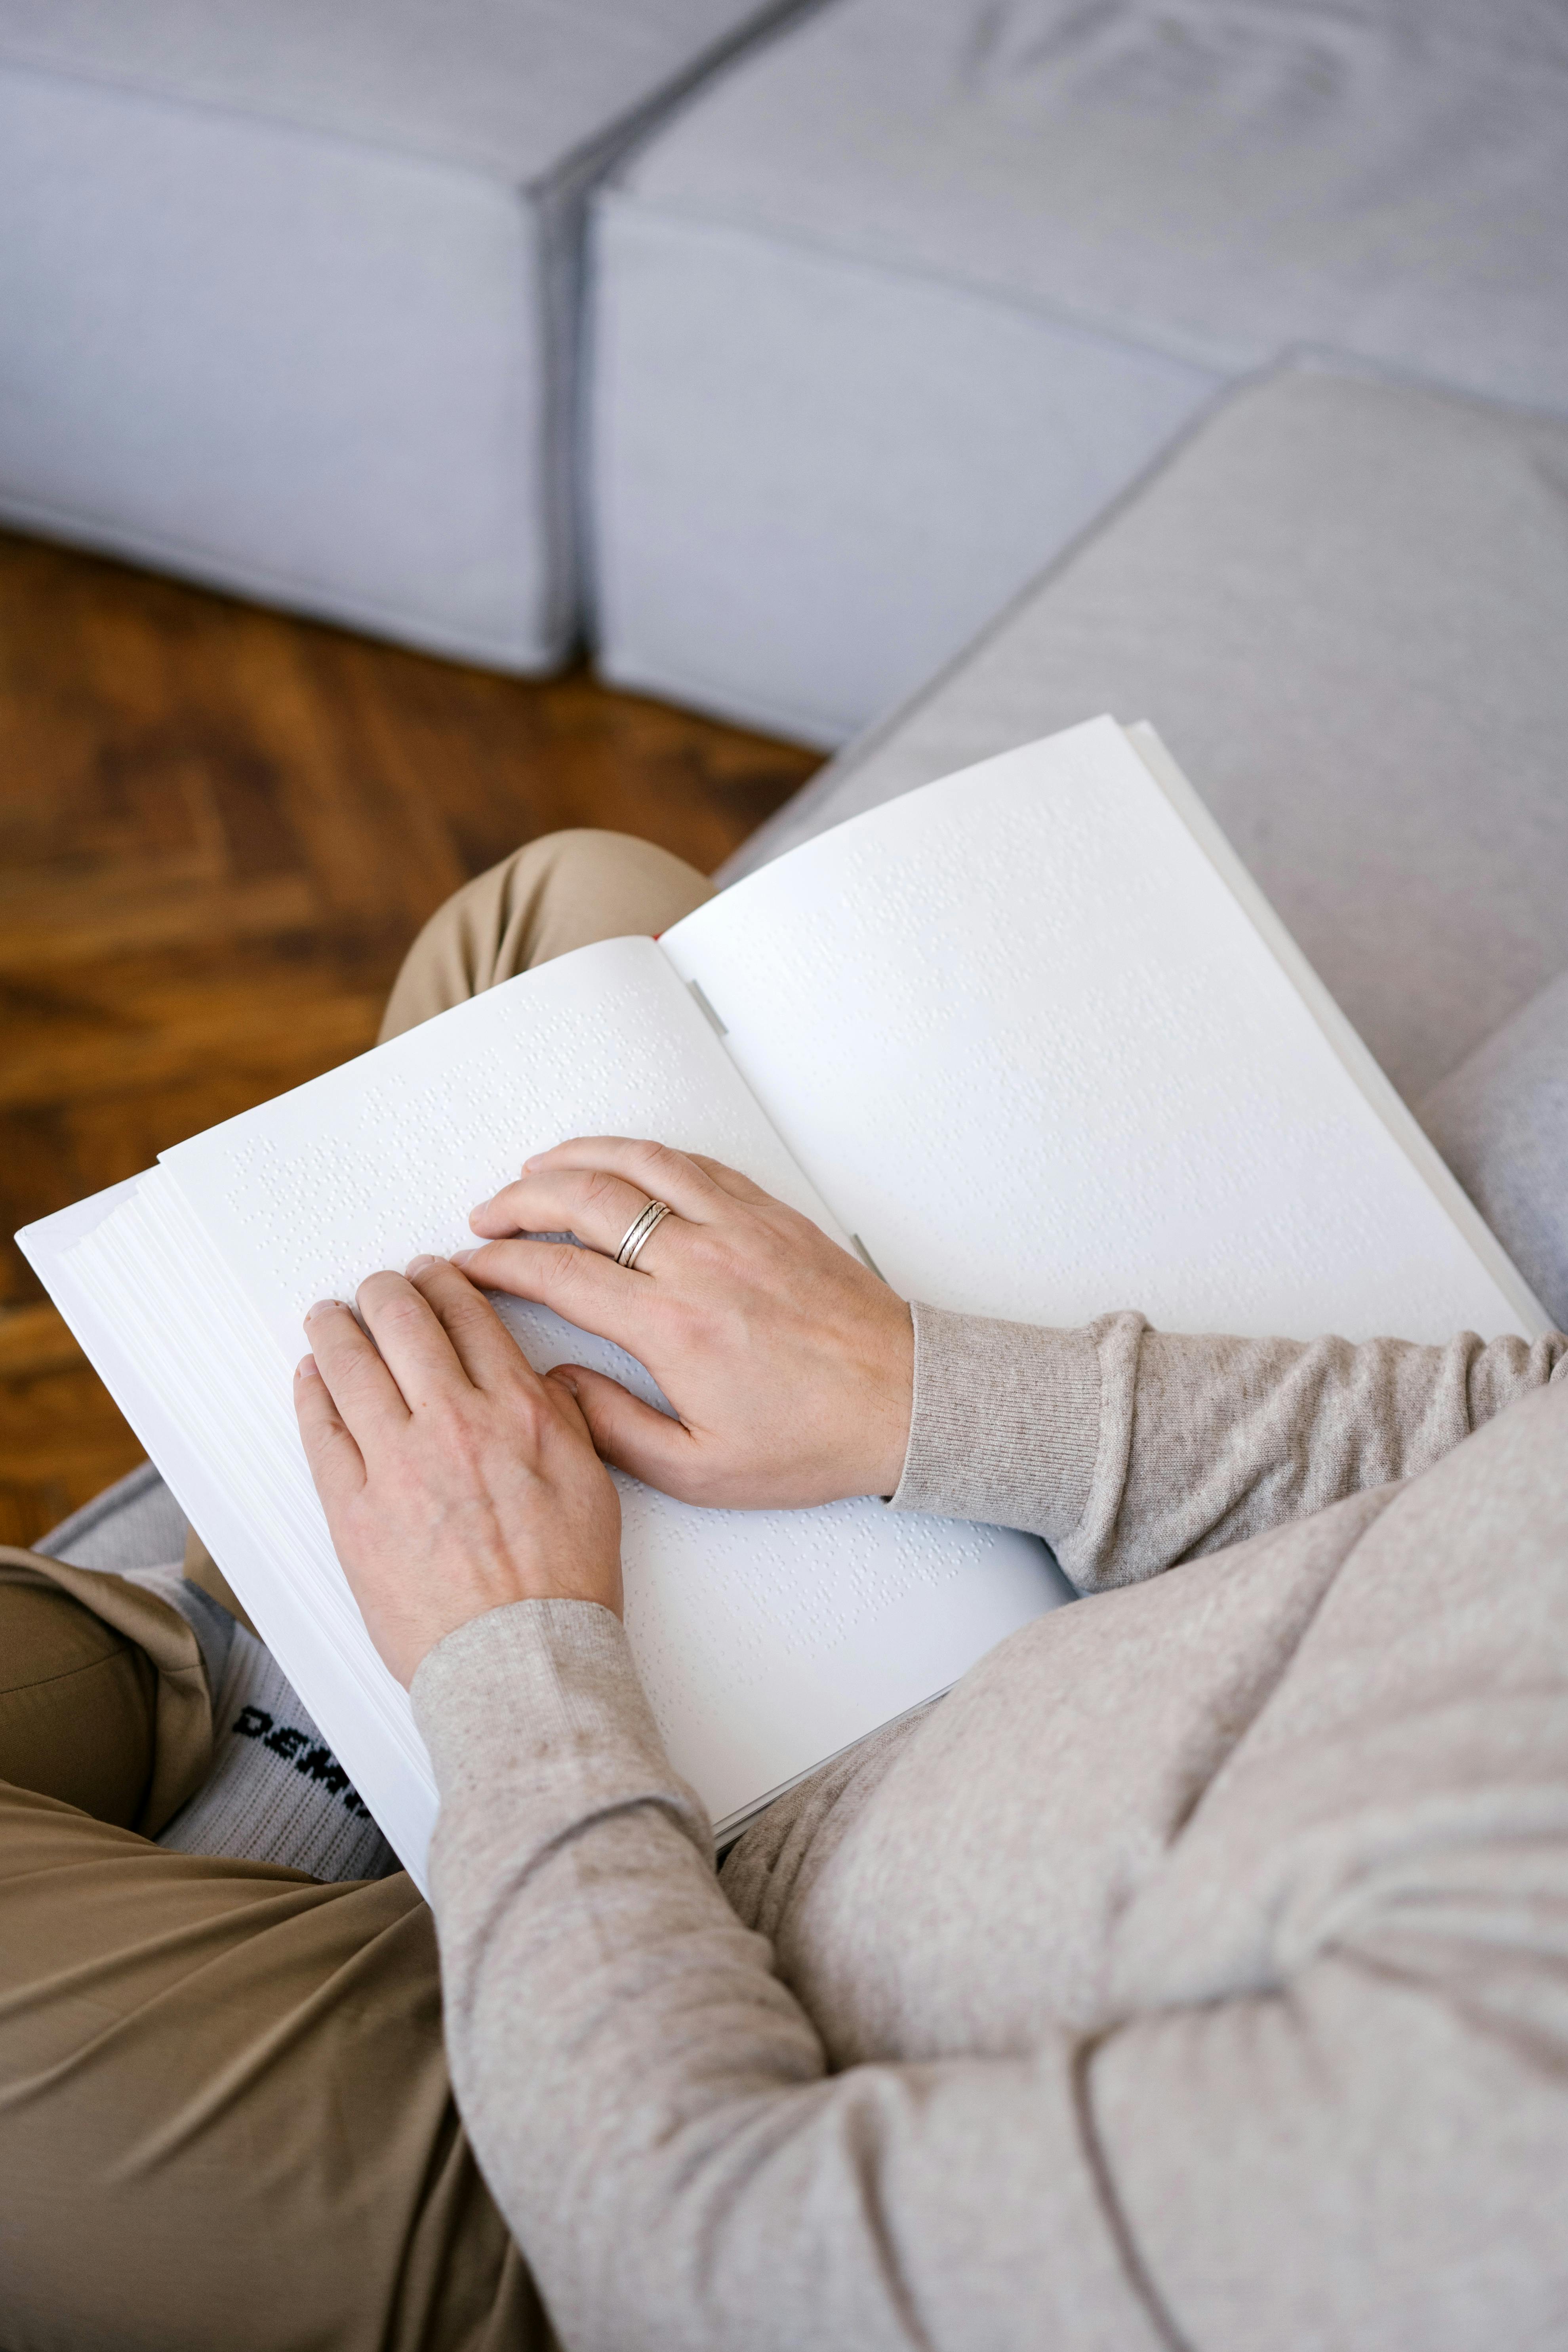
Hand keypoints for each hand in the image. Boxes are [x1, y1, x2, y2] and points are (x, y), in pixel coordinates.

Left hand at [293, 1257, 620, 1686]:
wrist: (523, 1659)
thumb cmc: (564, 1585)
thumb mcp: (593, 1484)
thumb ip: (565, 1422)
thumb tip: (540, 1384)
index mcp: (518, 1410)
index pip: (468, 1315)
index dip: (443, 1282)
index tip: (431, 1273)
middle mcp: (454, 1422)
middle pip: (403, 1321)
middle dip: (384, 1291)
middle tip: (376, 1288)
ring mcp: (396, 1463)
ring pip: (351, 1363)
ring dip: (335, 1327)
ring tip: (329, 1316)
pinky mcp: (352, 1508)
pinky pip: (320, 1429)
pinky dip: (312, 1390)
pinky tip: (312, 1376)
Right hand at [455, 1137, 913, 1509]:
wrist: (903, 1402)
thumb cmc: (810, 1442)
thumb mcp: (700, 1470)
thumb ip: (612, 1429)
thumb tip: (554, 1382)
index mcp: (674, 1327)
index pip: (559, 1274)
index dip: (499, 1265)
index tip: (468, 1267)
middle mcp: (701, 1262)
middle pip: (585, 1200)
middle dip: (519, 1201)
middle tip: (485, 1215)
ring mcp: (738, 1227)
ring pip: (637, 1164)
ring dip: (574, 1160)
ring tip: (533, 1173)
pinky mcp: (770, 1213)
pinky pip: (691, 1163)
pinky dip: (640, 1154)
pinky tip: (615, 1164)